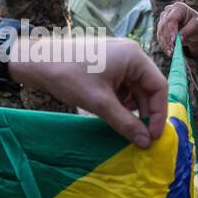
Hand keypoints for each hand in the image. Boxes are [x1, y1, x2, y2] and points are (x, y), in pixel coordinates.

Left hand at [8, 37, 166, 147]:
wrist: (38, 62)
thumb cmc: (69, 77)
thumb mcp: (100, 103)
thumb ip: (125, 123)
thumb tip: (145, 142)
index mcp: (134, 57)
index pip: (159, 87)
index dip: (159, 113)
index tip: (153, 136)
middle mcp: (130, 54)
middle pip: (148, 88)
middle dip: (144, 113)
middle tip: (140, 136)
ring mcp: (118, 59)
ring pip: (135, 89)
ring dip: (131, 108)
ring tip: (121, 123)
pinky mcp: (107, 65)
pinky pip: (122, 86)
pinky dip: (120, 101)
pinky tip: (110, 112)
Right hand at [156, 2, 197, 59]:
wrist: (194, 31)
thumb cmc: (197, 26)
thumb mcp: (197, 27)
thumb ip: (188, 31)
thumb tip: (179, 39)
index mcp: (179, 7)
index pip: (172, 19)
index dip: (171, 30)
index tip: (174, 40)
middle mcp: (168, 11)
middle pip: (164, 26)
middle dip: (168, 39)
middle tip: (173, 50)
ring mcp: (163, 19)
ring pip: (160, 32)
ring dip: (165, 44)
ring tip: (171, 53)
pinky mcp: (161, 28)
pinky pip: (160, 38)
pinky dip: (164, 46)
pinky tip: (169, 52)